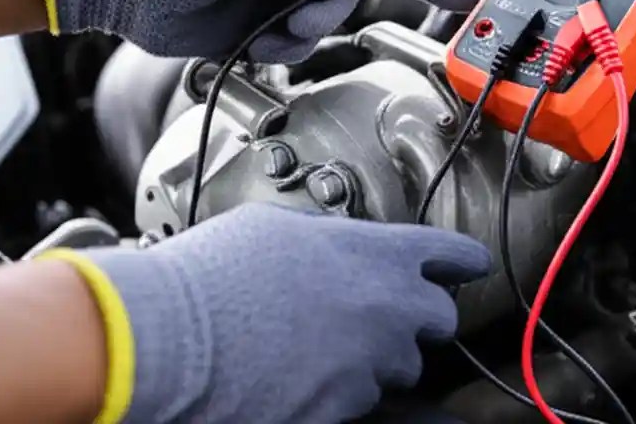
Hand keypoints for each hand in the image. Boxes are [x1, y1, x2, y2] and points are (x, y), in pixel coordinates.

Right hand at [77, 203, 490, 423]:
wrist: (165, 339)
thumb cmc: (209, 276)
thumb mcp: (274, 229)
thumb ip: (327, 239)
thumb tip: (334, 246)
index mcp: (375, 254)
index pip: (447, 254)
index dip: (461, 260)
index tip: (470, 265)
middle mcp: (386, 311)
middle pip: (437, 319)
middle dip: (415, 318)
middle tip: (379, 315)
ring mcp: (368, 367)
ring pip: (399, 368)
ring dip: (375, 358)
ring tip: (321, 346)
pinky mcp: (343, 412)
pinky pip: (362, 402)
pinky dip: (340, 392)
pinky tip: (300, 375)